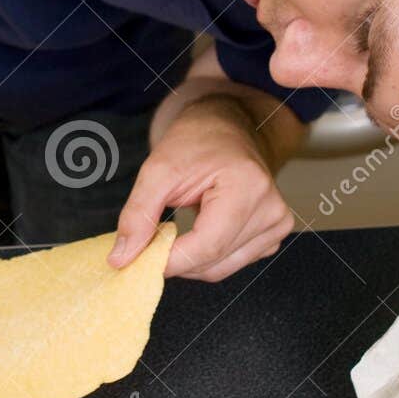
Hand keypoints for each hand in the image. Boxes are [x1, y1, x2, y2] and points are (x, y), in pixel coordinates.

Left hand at [109, 101, 294, 282]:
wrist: (227, 128)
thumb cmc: (197, 141)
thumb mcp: (158, 168)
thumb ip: (138, 214)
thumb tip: (122, 258)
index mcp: (248, 188)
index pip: (207, 246)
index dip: (168, 260)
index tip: (136, 260)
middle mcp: (271, 211)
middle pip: (213, 263)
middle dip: (174, 260)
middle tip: (146, 244)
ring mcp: (276, 225)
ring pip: (220, 269)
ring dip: (189, 259)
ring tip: (174, 231)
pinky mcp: (273, 234)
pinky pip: (231, 263)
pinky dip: (205, 256)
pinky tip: (197, 231)